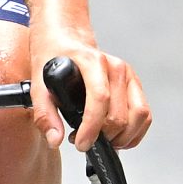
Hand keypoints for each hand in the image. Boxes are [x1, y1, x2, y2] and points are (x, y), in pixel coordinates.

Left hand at [29, 27, 149, 153]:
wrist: (65, 39)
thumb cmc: (53, 57)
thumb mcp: (38, 83)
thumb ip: (44, 113)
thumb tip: (55, 139)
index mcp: (93, 62)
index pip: (100, 98)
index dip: (92, 127)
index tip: (82, 144)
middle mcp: (116, 68)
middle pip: (120, 113)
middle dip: (103, 136)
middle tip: (84, 142)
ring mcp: (128, 76)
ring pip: (139, 115)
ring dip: (122, 137)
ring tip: (103, 142)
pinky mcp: (134, 85)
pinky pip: (144, 114)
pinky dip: (134, 132)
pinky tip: (117, 138)